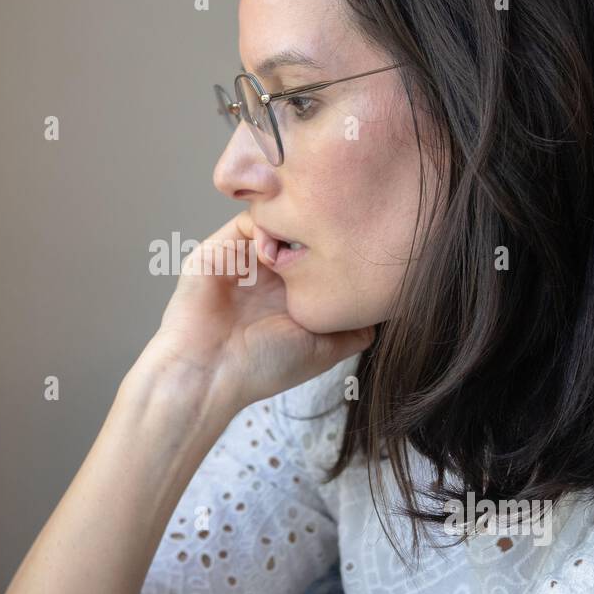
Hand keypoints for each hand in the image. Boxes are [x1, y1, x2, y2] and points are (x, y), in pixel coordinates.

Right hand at [144, 209, 374, 414]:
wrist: (208, 374)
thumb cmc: (261, 367)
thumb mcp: (322, 350)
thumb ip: (352, 332)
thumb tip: (385, 314)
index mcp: (290, 295)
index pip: (319, 254)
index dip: (339, 245)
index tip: (357, 246)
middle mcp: (266, 275)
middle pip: (299, 231)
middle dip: (318, 226)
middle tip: (335, 231)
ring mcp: (241, 260)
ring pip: (274, 220)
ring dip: (292, 223)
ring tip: (304, 242)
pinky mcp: (217, 251)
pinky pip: (246, 219)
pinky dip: (264, 223)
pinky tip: (274, 249)